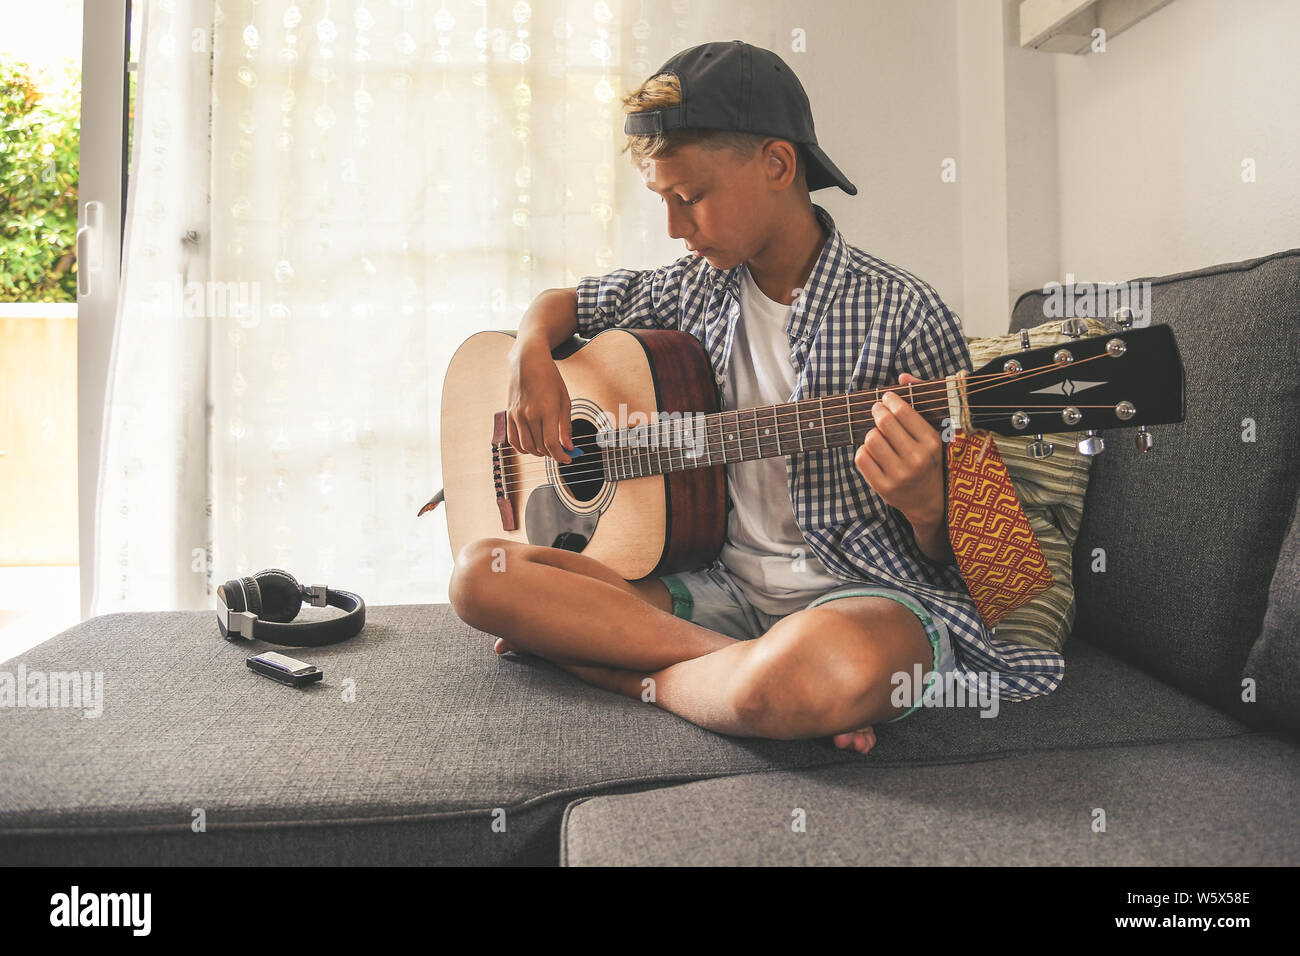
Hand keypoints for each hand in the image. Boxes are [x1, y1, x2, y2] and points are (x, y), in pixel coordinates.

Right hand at [507, 344, 576, 462]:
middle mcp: (530, 414)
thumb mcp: (564, 399)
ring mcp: (517, 415)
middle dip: (552, 454)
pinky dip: (523, 448)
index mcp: (547, 409)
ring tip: (547, 448)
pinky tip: (532, 446)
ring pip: (527, 446)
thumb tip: (569, 445)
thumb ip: (566, 425)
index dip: (561, 456)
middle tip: (560, 451)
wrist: (527, 361)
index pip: (552, 443)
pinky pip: (513, 440)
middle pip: (540, 447)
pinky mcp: (509, 414)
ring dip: (538, 452)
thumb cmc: (549, 377)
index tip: (567, 458)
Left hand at [854, 373, 945, 527]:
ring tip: (877, 435)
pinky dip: (863, 451)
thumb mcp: (933, 433)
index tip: (886, 398)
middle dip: (876, 411)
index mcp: (931, 442)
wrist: (930, 501)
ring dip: (870, 433)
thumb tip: (902, 376)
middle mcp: (916, 459)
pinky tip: (872, 452)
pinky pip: (861, 458)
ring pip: (870, 439)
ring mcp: (899, 475)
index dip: (889, 400)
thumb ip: (919, 402)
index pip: (903, 412)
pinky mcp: (883, 487)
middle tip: (876, 409)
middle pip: (883, 423)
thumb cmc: (929, 460)